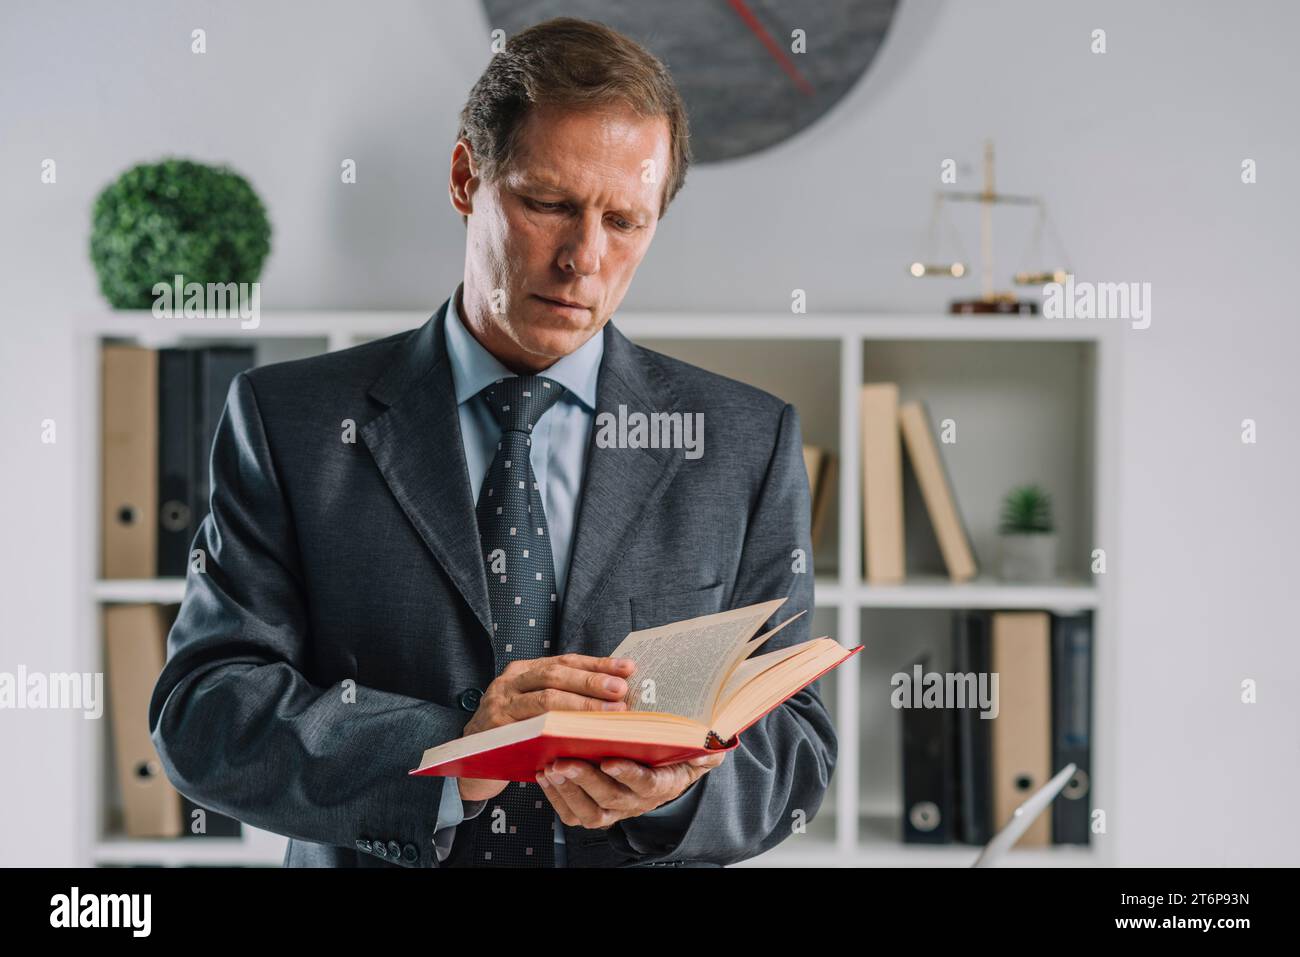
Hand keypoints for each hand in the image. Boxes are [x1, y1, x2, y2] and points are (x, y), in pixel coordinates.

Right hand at [457, 654, 635, 801]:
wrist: (471, 763)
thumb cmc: (514, 735)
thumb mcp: (536, 711)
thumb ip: (564, 699)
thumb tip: (615, 696)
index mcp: (523, 672)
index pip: (565, 661)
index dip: (597, 664)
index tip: (628, 668)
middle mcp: (509, 682)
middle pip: (556, 675)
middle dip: (592, 682)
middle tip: (621, 691)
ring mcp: (499, 704)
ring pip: (545, 699)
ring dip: (582, 705)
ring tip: (610, 713)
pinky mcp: (494, 729)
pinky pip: (531, 726)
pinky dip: (558, 730)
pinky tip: (579, 736)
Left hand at [535, 751, 727, 830]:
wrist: (664, 772)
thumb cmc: (673, 753)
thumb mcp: (695, 748)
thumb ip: (705, 746)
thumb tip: (713, 743)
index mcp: (663, 784)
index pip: (646, 784)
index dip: (628, 774)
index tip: (610, 761)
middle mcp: (637, 803)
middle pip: (610, 799)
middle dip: (585, 780)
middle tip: (565, 761)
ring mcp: (614, 810)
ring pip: (589, 811)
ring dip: (567, 790)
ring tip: (551, 768)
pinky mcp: (595, 813)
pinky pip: (572, 814)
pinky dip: (556, 797)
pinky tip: (544, 775)